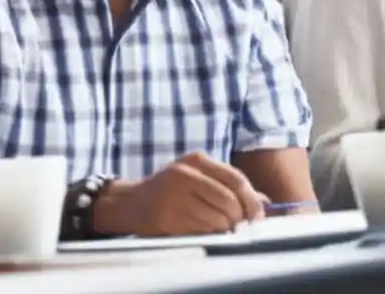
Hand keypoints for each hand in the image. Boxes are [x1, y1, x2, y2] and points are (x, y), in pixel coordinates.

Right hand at [94, 151, 266, 235]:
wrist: (131, 202)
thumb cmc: (172, 191)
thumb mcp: (199, 178)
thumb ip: (230, 186)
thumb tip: (266, 202)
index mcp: (195, 160)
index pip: (236, 179)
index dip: (252, 200)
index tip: (256, 216)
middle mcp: (183, 174)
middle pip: (230, 201)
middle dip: (238, 219)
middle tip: (235, 226)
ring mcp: (173, 196)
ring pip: (218, 219)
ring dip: (223, 229)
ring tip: (215, 227)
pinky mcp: (167, 218)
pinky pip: (203, 231)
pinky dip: (209, 235)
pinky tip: (201, 231)